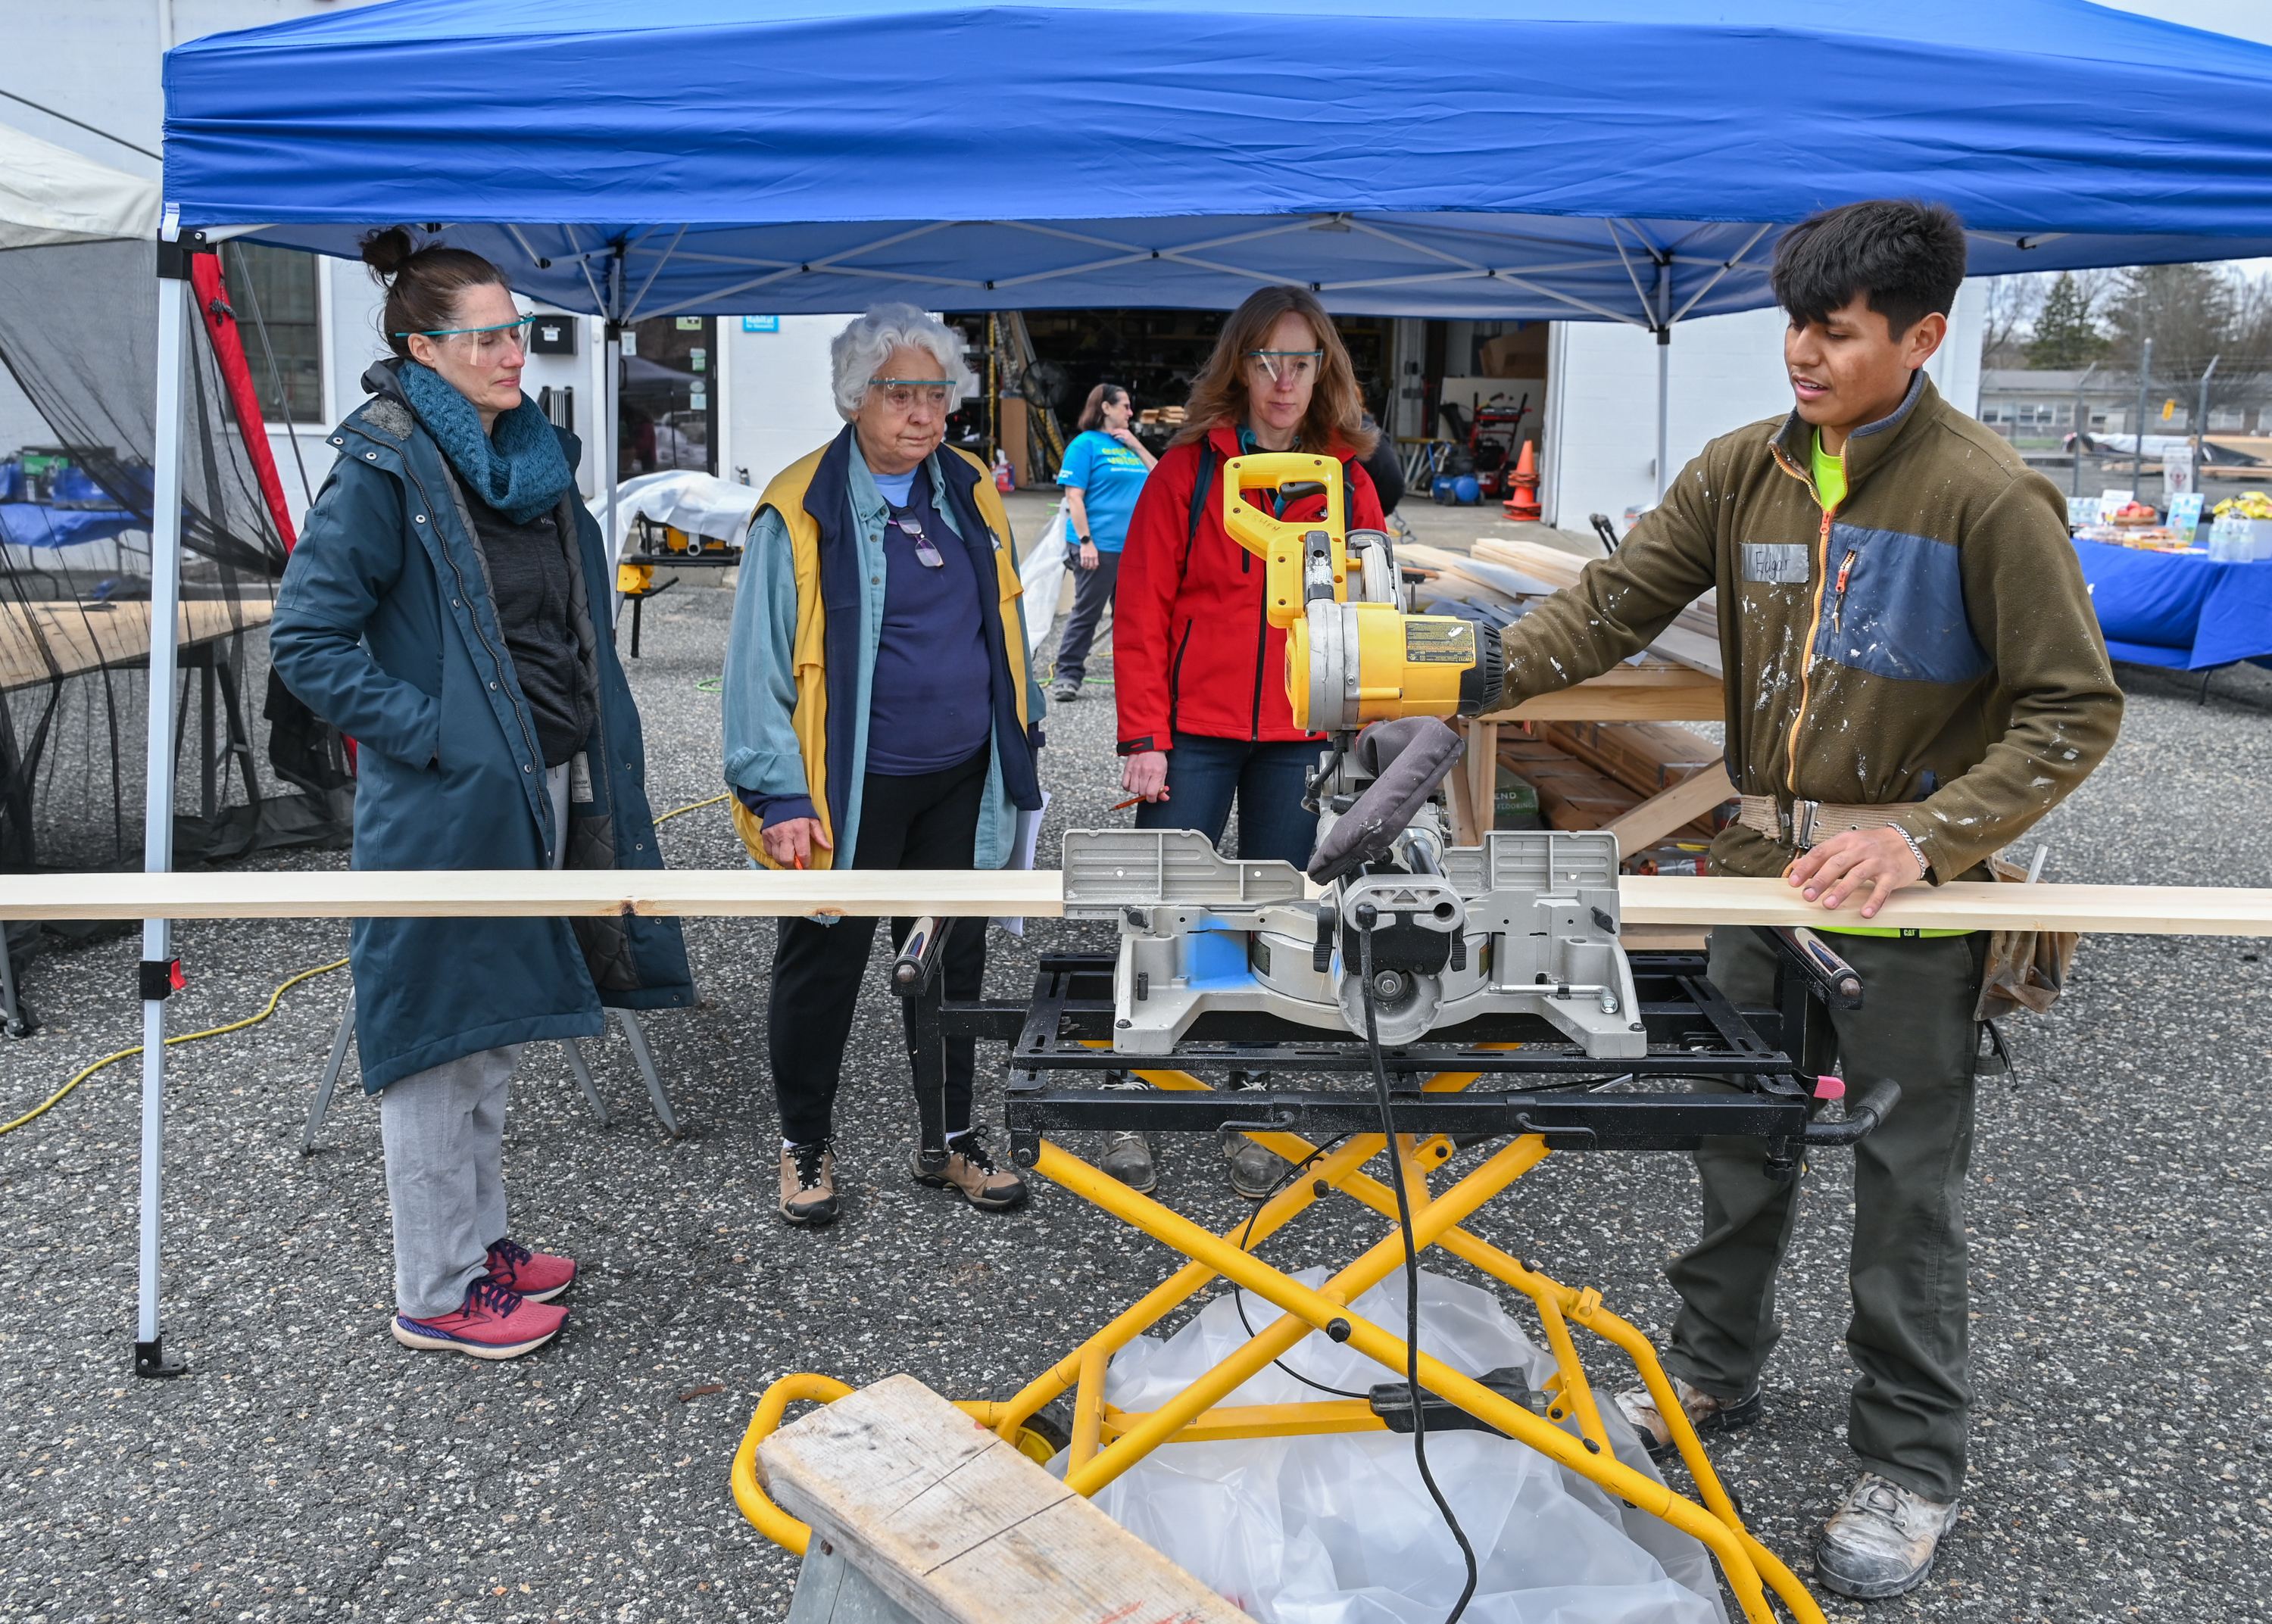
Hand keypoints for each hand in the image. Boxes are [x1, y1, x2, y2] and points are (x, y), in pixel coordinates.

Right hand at [761, 815, 832, 868]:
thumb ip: (819, 835)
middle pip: (786, 859)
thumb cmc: (798, 809)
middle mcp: (785, 834)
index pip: (802, 854)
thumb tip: (827, 848)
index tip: (807, 866)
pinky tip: (781, 849)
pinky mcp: (765, 835)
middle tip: (797, 864)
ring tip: (789, 857)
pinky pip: (768, 852)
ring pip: (777, 858)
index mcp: (799, 830)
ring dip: (784, 861)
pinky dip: (774, 854)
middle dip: (793, 866)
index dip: (805, 863)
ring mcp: (773, 835)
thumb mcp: (812, 820)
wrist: (781, 799)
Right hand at [1078, 540, 1100, 570]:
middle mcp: (1091, 556)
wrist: (1086, 542)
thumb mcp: (1096, 551)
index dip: (1095, 567)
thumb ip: (1096, 557)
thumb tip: (1097, 564)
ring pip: (1086, 565)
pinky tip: (1083, 565)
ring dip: (1086, 567)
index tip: (1094, 568)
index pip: (1096, 564)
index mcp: (1095, 555)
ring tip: (1086, 567)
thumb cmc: (1092, 547)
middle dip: (1090, 568)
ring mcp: (1086, 556)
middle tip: (1089, 568)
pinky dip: (1083, 565)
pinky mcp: (1082, 555)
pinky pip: (1082, 562)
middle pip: (1091, 565)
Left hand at [1110, 428, 1143, 449]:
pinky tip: (1114, 438)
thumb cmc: (1130, 442)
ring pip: (1118, 431)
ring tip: (1111, 435)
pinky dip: (1116, 436)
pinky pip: (1119, 436)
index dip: (1114, 430)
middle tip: (1109, 433)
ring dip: (1114, 433)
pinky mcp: (1126, 437)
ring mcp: (1126, 434)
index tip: (1110, 431)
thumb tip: (1115, 435)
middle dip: (1113, 431)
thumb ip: (1121, 435)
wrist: (1136, 445)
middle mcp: (1126, 431)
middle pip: (1117, 429)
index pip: (1118, 428)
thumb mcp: (1126, 437)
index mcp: (1126, 430)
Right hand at [1121, 750, 1169, 802]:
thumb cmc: (1157, 759)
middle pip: (1142, 792)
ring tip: (1141, 785)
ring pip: (1133, 790)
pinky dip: (1128, 787)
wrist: (1148, 744)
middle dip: (1146, 794)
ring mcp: (1135, 770)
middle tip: (1148, 789)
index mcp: (1156, 772)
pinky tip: (1133, 783)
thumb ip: (1162, 786)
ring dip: (1137, 790)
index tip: (1153, 798)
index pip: (1151, 793)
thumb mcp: (1163, 772)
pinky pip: (1124, 784)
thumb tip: (1164, 798)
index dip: (1152, 799)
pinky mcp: (1127, 768)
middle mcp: (1145, 771)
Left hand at [1785, 827, 1926, 918]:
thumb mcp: (1849, 843)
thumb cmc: (1875, 844)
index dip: (1806, 867)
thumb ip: (1826, 855)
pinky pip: (1882, 889)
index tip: (1793, 881)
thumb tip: (1797, 867)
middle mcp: (1861, 849)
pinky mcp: (1892, 874)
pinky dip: (1873, 901)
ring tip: (1829, 904)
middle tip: (1808, 895)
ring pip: (1857, 875)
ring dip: (1842, 891)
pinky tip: (1865, 913)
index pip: (1822, 852)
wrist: (1910, 840)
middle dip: (1820, 880)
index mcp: (1846, 841)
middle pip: (1837, 864)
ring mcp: (1878, 861)